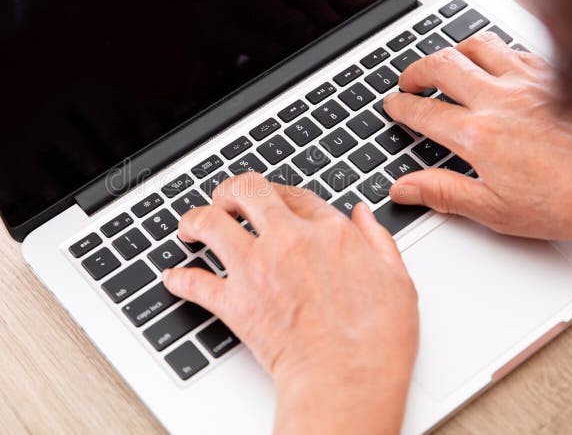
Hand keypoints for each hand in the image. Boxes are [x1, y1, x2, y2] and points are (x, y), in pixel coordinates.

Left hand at [163, 173, 417, 433]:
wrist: (348, 380)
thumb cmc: (376, 340)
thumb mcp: (398, 279)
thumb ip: (378, 240)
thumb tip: (363, 215)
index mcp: (328, 232)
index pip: (293, 194)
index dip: (277, 193)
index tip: (271, 200)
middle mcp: (289, 240)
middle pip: (246, 191)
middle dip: (230, 190)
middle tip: (224, 200)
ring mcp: (257, 268)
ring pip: (210, 223)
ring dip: (194, 220)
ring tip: (190, 227)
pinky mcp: (235, 303)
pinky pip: (195, 282)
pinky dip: (179, 279)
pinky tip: (174, 278)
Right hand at [383, 31, 571, 239]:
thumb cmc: (569, 201)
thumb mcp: (496, 211)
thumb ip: (444, 194)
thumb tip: (403, 189)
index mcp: (478, 135)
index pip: (423, 111)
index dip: (400, 106)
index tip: (392, 105)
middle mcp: (499, 100)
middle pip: (441, 66)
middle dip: (415, 70)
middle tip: (408, 80)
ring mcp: (527, 81)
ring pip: (476, 45)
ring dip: (453, 52)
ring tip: (446, 64)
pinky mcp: (554, 74)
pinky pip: (513, 48)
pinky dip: (494, 52)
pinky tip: (495, 64)